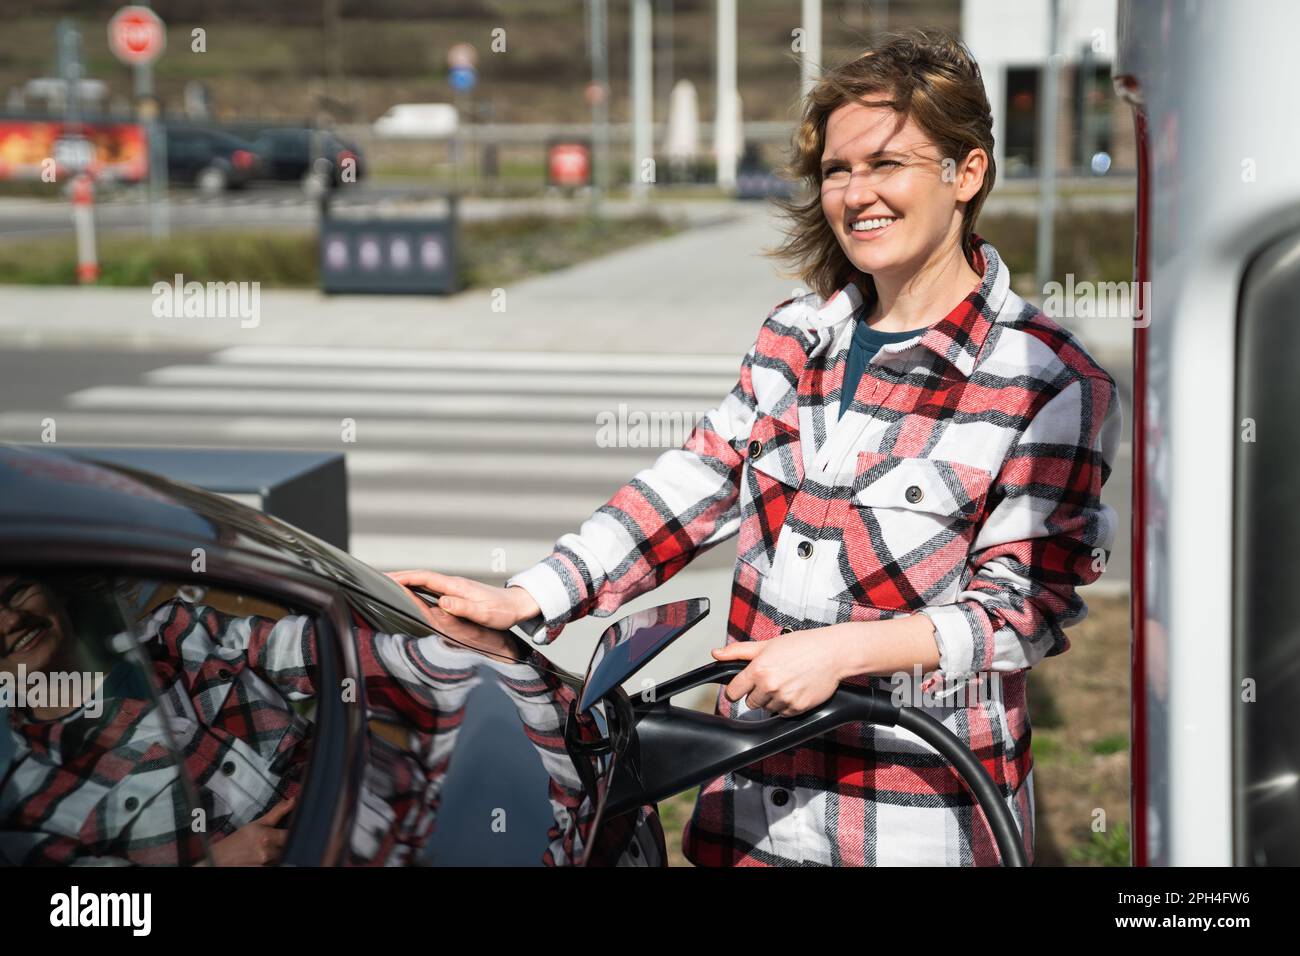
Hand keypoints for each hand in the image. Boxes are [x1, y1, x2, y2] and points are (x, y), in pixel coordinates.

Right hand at [205, 798, 294, 866]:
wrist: (220, 858)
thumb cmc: (237, 840)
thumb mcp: (257, 823)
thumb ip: (277, 812)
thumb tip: (293, 800)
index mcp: (266, 837)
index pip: (290, 834)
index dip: (292, 831)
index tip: (288, 830)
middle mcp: (267, 852)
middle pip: (287, 846)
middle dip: (283, 842)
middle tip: (275, 840)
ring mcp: (264, 864)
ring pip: (282, 856)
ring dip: (278, 852)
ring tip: (268, 848)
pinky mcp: (261, 871)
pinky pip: (275, 864)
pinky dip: (272, 860)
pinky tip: (263, 856)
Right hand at [387, 570, 540, 630]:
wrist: (517, 605)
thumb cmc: (502, 611)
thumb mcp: (483, 613)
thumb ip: (463, 608)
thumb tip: (442, 602)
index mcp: (456, 586)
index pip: (425, 578)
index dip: (405, 577)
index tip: (387, 579)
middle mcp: (453, 583)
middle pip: (421, 576)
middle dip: (400, 577)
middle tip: (378, 580)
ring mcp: (455, 587)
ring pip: (425, 581)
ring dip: (407, 581)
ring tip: (388, 585)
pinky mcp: (457, 592)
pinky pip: (432, 587)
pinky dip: (417, 586)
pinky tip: (411, 592)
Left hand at [712, 629, 848, 716]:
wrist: (832, 653)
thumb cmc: (802, 645)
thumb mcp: (767, 644)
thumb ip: (738, 651)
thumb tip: (716, 654)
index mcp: (758, 669)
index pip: (733, 692)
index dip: (736, 690)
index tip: (742, 688)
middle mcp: (769, 685)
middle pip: (750, 703)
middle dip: (757, 693)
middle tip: (771, 679)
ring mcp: (784, 698)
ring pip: (767, 709)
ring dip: (772, 700)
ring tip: (786, 682)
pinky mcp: (797, 708)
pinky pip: (783, 714)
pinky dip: (787, 705)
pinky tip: (795, 690)